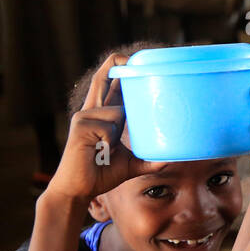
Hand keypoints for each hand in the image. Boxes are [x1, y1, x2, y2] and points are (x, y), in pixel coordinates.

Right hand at [43, 55, 163, 202]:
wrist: (78, 190)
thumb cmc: (100, 174)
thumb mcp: (130, 164)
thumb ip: (149, 159)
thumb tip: (172, 160)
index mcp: (102, 114)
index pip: (108, 82)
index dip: (119, 67)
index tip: (137, 60)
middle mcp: (92, 110)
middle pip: (102, 77)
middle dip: (117, 62)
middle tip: (132, 59)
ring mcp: (84, 116)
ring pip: (118, 112)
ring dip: (119, 133)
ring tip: (106, 151)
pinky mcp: (80, 125)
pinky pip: (109, 128)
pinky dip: (110, 143)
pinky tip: (99, 153)